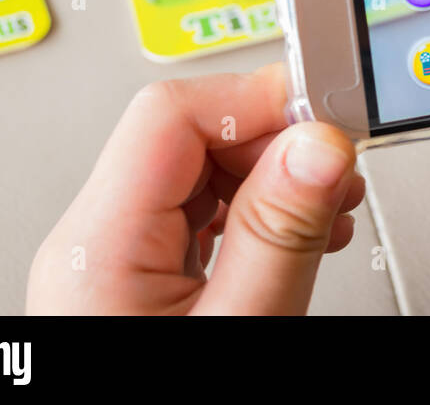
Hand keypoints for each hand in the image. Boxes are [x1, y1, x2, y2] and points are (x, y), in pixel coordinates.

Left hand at [27, 64, 363, 313]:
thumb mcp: (239, 329)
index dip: (258, 99)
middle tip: (338, 169)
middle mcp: (91, 246)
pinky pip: (197, 215)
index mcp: (96, 247)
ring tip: (329, 207)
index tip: (327, 118)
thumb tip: (319, 143)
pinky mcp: (134, 284)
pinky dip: (256, 214)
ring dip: (274, 178)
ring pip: (198, 172)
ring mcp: (110, 264)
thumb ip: (279, 235)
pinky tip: (299, 233)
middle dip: (277, 142)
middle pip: (189, 135)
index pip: (171, 112)